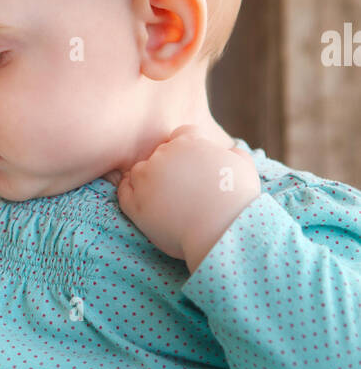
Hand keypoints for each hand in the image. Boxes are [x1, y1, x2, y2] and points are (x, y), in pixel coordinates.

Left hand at [107, 125, 260, 271]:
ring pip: (139, 171)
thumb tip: (229, 152)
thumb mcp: (244, 167)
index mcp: (189, 142)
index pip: (180, 136)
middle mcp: (164, 155)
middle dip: (167, 166)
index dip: (185, 151)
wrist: (223, 232)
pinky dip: (129, 193)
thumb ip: (234, 153)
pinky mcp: (135, 203)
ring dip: (147, 180)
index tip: (191, 167)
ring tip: (162, 197)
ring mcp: (146, 179)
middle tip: (178, 186)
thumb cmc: (237, 201)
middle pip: (159, 153)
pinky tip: (141, 202)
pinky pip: (124, 192)